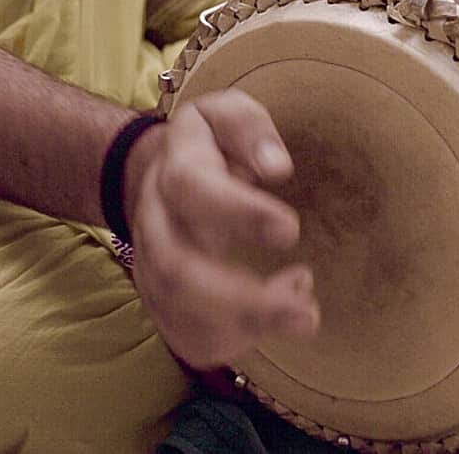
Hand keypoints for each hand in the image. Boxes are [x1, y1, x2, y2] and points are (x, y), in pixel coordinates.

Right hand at [123, 90, 318, 368]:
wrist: (158, 173)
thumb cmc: (212, 145)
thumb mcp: (228, 114)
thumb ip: (251, 130)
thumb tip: (278, 166)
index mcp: (175, 170)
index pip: (192, 190)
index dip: (238, 213)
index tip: (291, 230)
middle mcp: (156, 224)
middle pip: (177, 271)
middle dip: (243, 300)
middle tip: (305, 313)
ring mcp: (152, 267)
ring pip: (178, 313)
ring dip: (243, 328)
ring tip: (304, 314)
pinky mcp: (163, 300)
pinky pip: (184, 337)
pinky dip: (229, 345)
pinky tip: (272, 328)